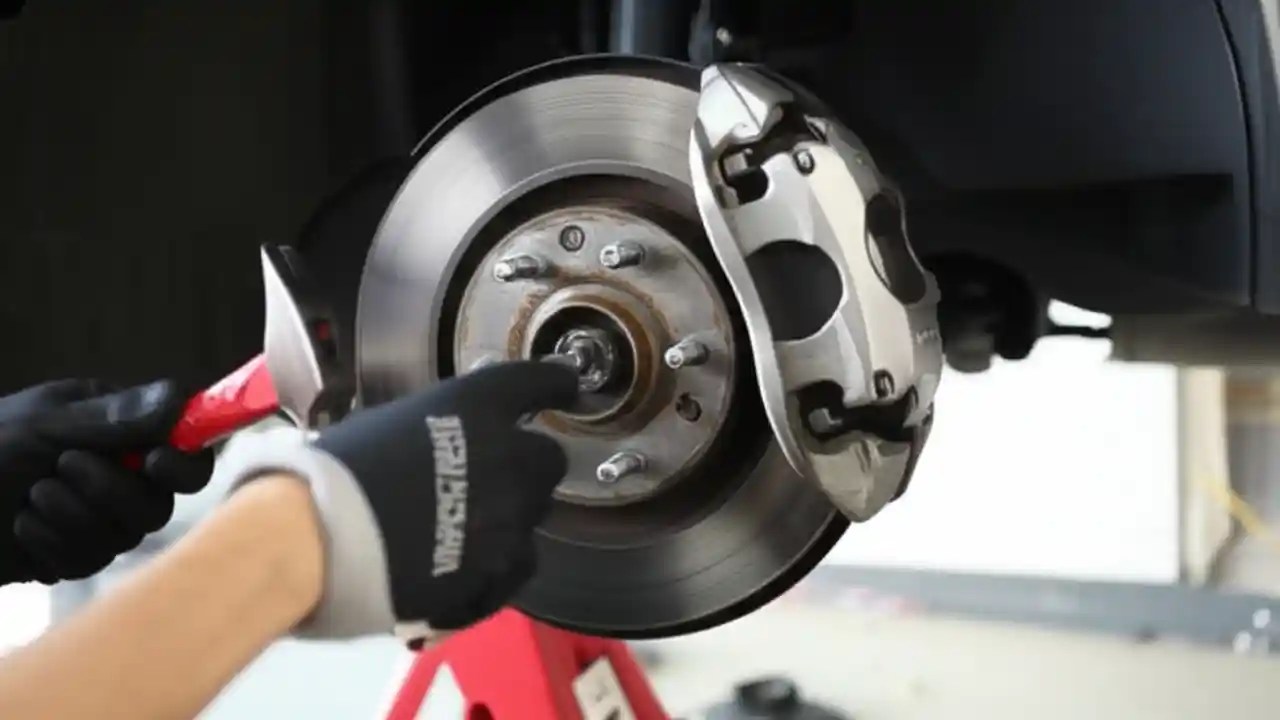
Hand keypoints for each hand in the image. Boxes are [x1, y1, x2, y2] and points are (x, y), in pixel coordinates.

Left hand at [0, 380, 213, 583]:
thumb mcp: (46, 424)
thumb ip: (116, 417)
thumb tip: (180, 398)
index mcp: (117, 427)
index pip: (183, 444)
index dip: (184, 459)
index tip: (156, 463)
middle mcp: (116, 471)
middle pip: (161, 500)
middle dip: (111, 490)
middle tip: (63, 468)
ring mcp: (97, 516)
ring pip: (127, 535)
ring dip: (74, 517)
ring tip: (30, 498)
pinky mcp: (73, 553)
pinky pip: (91, 561)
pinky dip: (52, 544)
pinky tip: (23, 527)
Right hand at [214, 361, 577, 638]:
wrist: (316, 541)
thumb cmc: (334, 471)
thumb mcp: (388, 423)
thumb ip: (436, 428)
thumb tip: (445, 439)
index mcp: (476, 408)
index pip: (537, 384)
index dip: (555, 384)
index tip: (565, 385)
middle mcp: (506, 459)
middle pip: (548, 459)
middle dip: (528, 463)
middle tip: (497, 473)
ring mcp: (507, 521)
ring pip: (535, 514)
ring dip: (512, 514)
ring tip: (473, 523)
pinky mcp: (494, 574)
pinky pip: (518, 567)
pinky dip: (500, 563)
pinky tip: (473, 563)